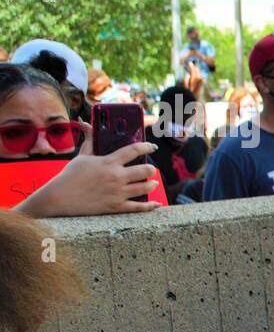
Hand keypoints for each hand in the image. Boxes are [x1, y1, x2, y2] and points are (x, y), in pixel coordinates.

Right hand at [15, 128, 160, 217]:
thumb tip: (86, 123)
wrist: (59, 198)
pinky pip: (139, 207)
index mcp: (109, 162)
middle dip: (151, 169)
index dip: (146, 147)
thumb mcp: (81, 156)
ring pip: (145, 187)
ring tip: (153, 183)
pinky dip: (150, 206)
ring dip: (152, 184)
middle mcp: (116, 176)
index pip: (134, 150)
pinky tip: (157, 205)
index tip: (152, 147)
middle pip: (145, 170)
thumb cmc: (69, 176)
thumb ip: (90, 140)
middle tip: (151, 169)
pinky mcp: (116, 207)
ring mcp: (117, 192)